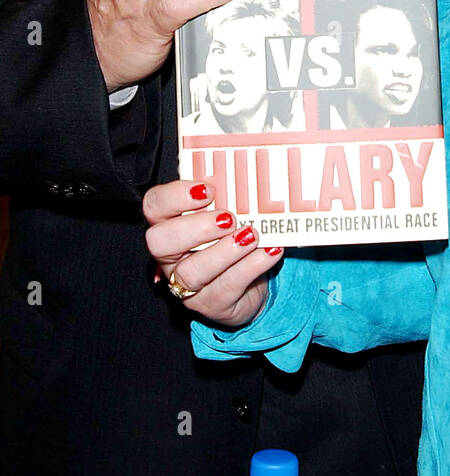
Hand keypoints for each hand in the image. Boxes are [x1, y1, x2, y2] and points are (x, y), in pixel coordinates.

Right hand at [143, 180, 280, 326]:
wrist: (248, 286)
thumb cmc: (231, 240)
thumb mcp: (226, 214)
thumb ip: (227, 197)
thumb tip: (250, 171)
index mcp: (169, 225)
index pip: (154, 206)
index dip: (175, 197)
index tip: (207, 190)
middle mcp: (171, 256)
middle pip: (160, 242)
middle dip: (195, 227)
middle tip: (229, 218)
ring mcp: (187, 284)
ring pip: (193, 271)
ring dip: (225, 250)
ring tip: (252, 235)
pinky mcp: (212, 304)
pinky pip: (227, 286)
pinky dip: (251, 266)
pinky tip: (270, 251)